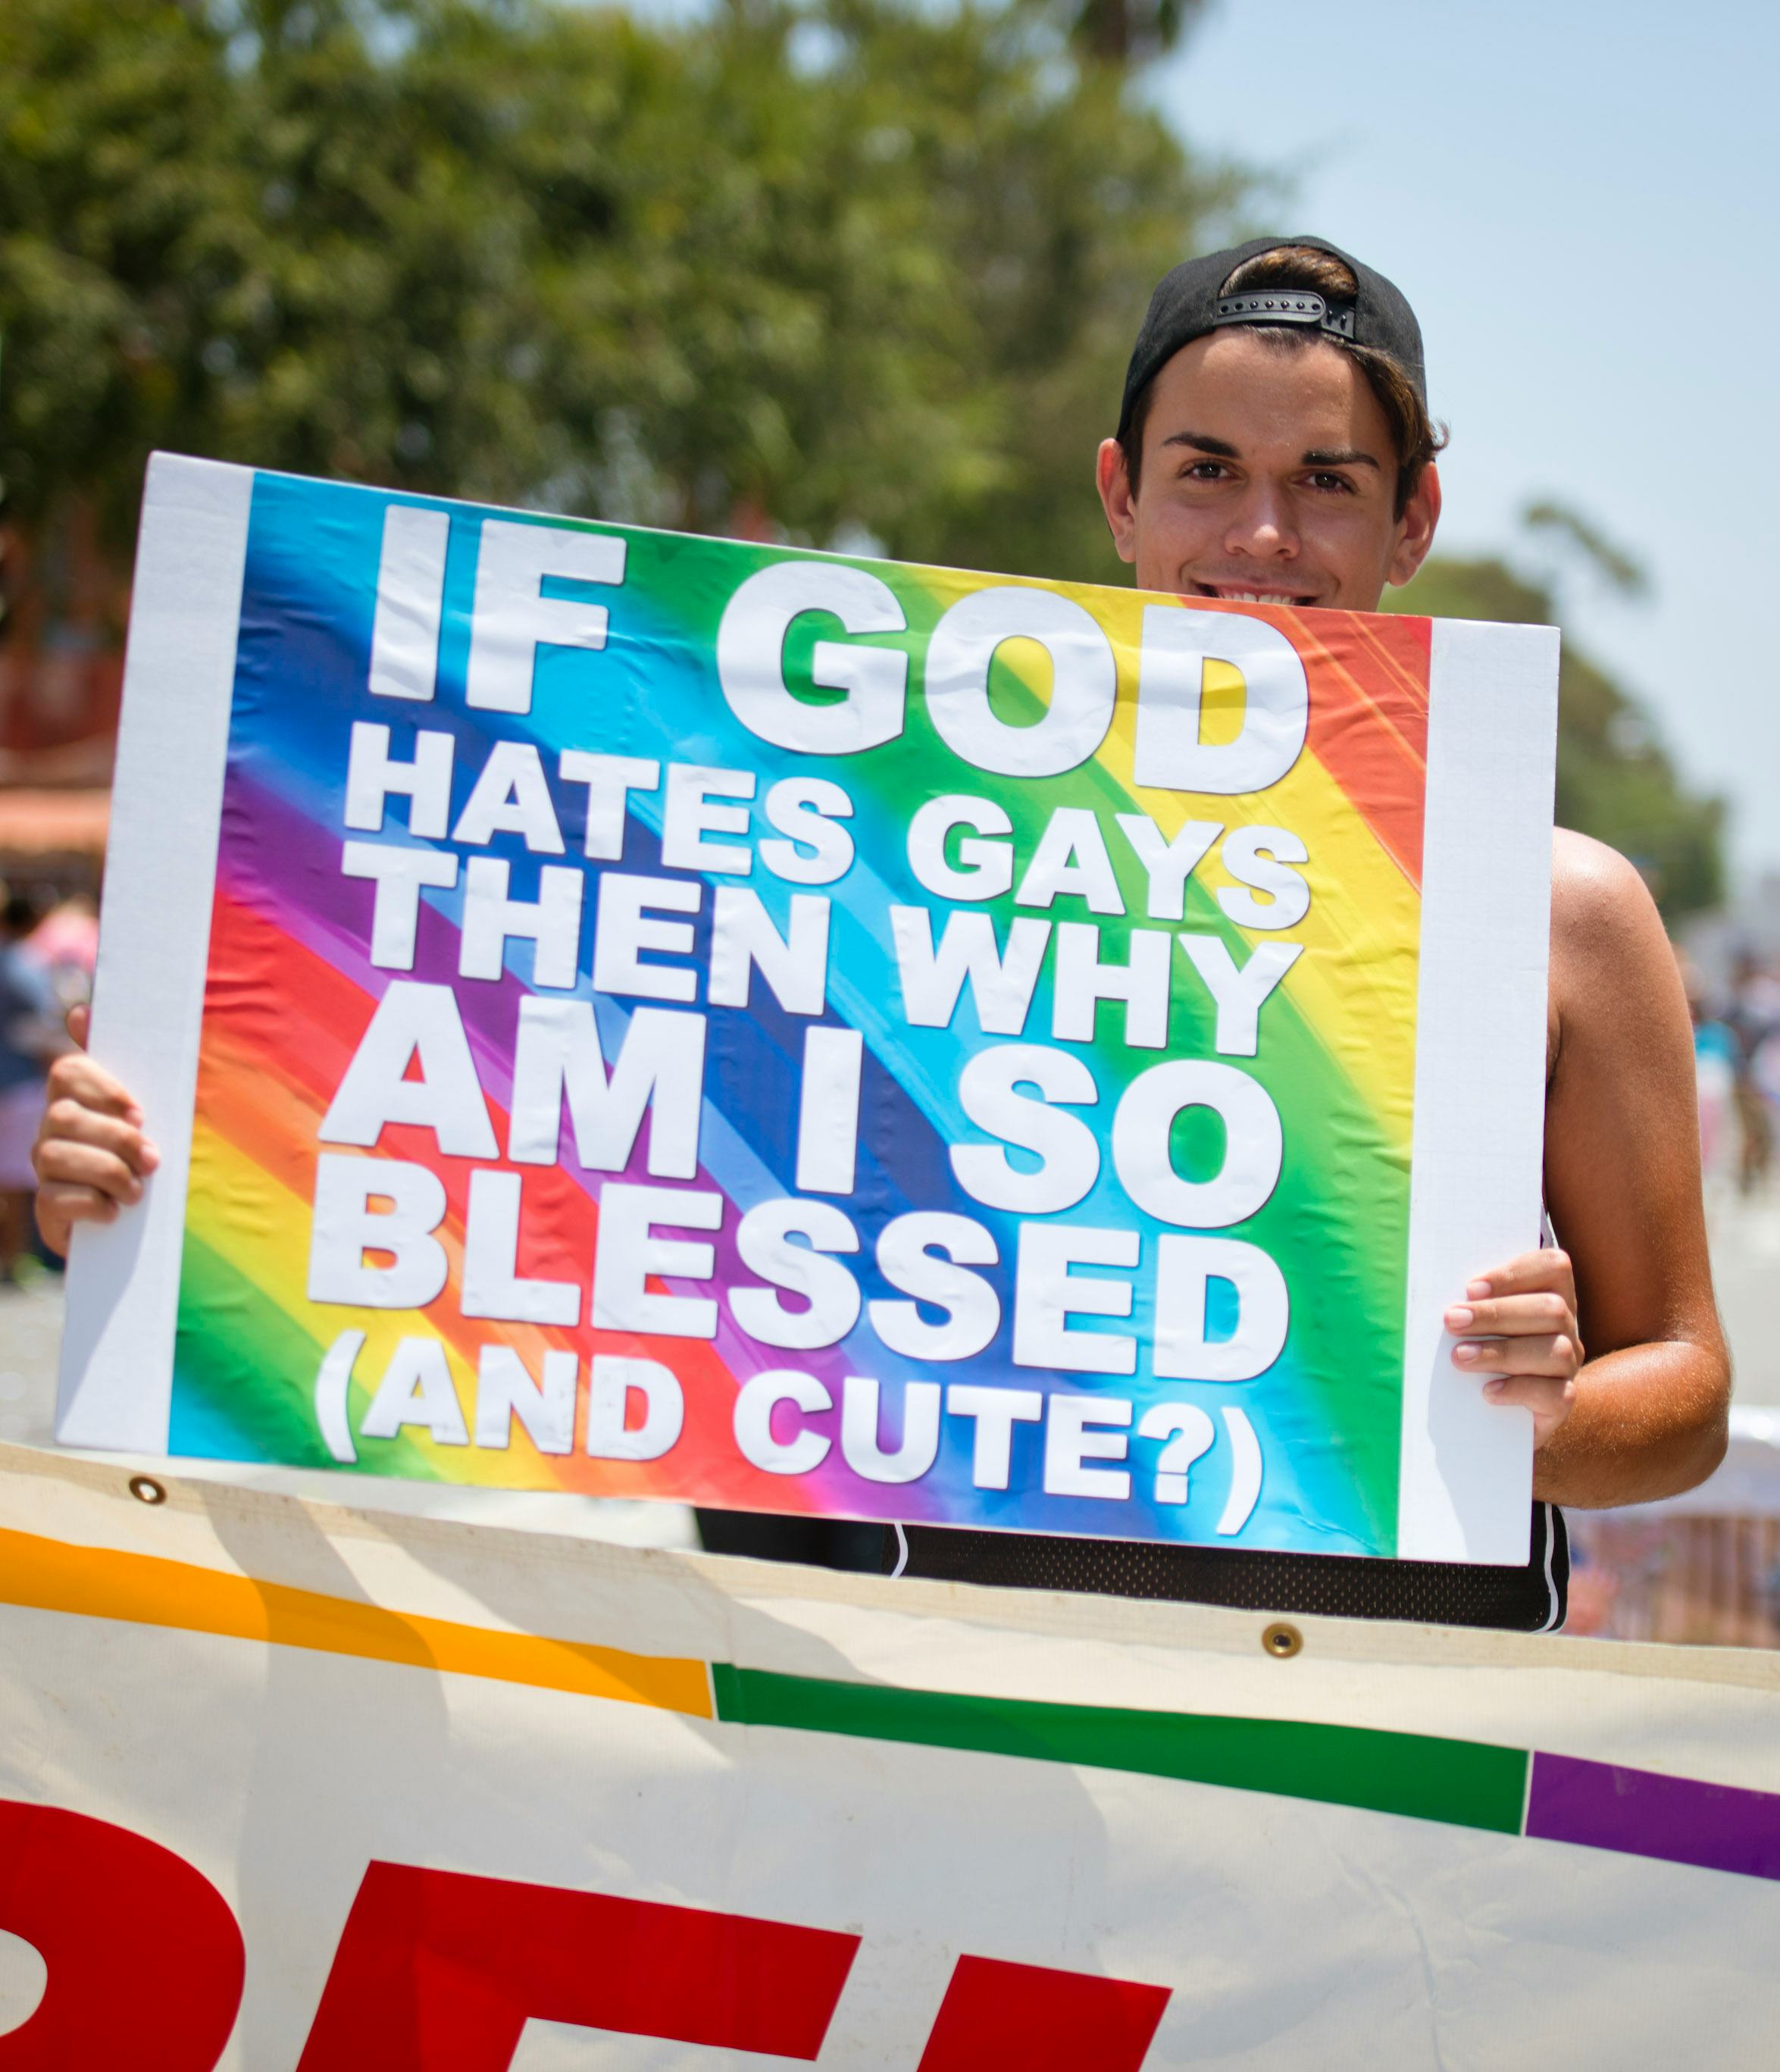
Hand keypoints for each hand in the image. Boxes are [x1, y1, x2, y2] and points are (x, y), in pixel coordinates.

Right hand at [31, 1004, 158, 1256]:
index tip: (139, 1112)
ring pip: (55, 1155)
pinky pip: (55, 1198)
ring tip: (136, 1189)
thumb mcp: (156, 1109)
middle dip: (115, 1138)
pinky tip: (114, 1211)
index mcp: (79, 1098)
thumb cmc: (149, 1154)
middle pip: (64, 1115)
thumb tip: (83, 1012)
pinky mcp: (48, 1207)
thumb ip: (135, 1065)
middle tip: (151, 1159)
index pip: (68, 1070)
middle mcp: (53, 1127)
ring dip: (108, 1174)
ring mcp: (46, 1167)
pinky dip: (92, 1205)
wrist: (144, 1222)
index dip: (103, 1089)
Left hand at [1445, 1248, 1582, 1450]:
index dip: (1515, 1273)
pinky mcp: (1562, 1401)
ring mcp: (1568, 1366)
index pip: (1553, 1267)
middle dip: (1496, 1313)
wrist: (1495, 1411)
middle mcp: (1566, 1328)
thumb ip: (1470, 1302)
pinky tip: (1488, 1391)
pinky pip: (1556, 1394)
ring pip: (1555, 1351)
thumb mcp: (1475, 1322)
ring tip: (1460, 1357)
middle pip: (1551, 1310)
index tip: (1470, 1287)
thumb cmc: (1477, 1351)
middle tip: (1452, 1321)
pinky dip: (1518, 1390)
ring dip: (1502, 1352)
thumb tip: (1441, 1296)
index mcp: (1550, 1295)